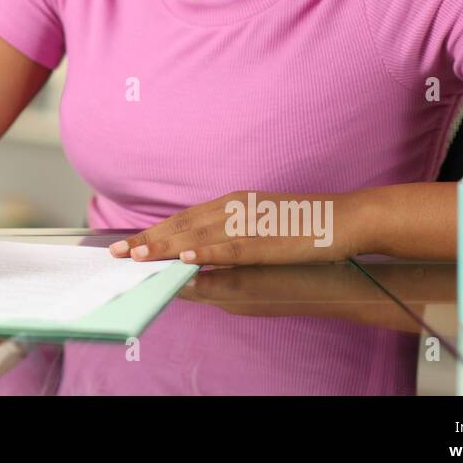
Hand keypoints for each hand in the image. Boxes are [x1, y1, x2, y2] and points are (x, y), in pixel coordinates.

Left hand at [108, 190, 366, 265]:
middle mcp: (234, 208)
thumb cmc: (305, 225)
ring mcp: (249, 222)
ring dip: (165, 244)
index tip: (127, 244)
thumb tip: (202, 250)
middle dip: (147, 239)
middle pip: (182, 224)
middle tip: (116, 252)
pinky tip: (185, 257)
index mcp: (232, 205)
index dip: (153, 232)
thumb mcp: (260, 226)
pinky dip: (205, 251)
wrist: (345, 218)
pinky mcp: (266, 238)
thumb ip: (231, 236)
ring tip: (136, 255)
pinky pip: (229, 246)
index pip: (183, 219)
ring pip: (197, 233)